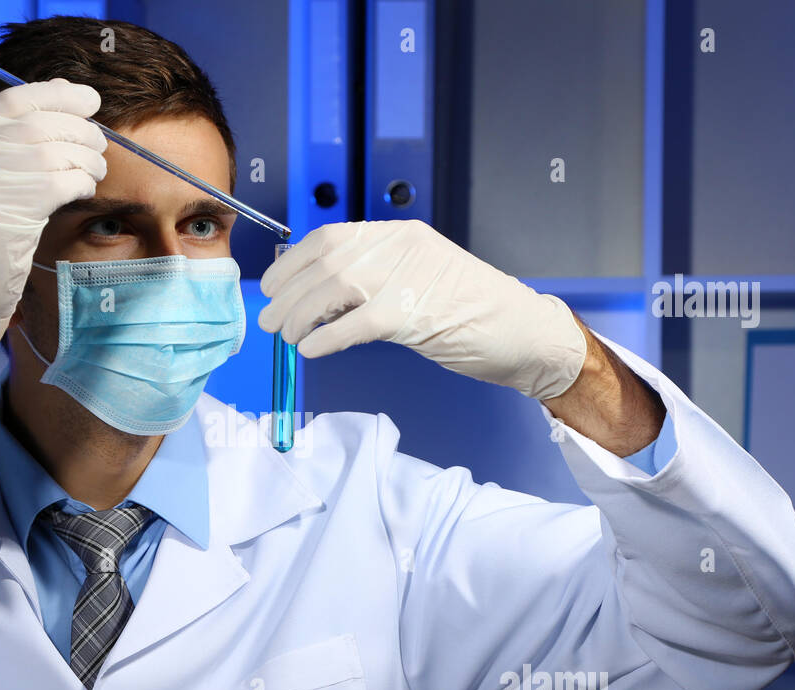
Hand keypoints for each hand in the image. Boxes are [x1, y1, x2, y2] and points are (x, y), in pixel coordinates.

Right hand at [0, 79, 107, 364]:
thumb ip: (4, 156)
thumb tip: (62, 111)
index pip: (8, 104)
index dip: (53, 95)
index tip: (85, 99)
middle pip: (35, 124)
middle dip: (77, 128)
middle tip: (98, 141)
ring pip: (52, 151)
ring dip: (85, 156)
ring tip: (95, 169)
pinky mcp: (3, 216)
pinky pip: (58, 182)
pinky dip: (81, 181)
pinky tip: (86, 189)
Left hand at [257, 220, 587, 400]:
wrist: (524, 333)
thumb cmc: (472, 312)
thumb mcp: (419, 278)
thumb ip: (375, 279)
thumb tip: (320, 298)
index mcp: (400, 234)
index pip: (329, 237)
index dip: (293, 262)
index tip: (273, 285)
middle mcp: (401, 247)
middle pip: (324, 263)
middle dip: (287, 293)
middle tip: (269, 319)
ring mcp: (409, 278)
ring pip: (332, 289)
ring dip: (298, 316)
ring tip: (285, 336)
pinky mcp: (413, 314)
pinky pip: (353, 325)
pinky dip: (324, 338)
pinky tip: (311, 350)